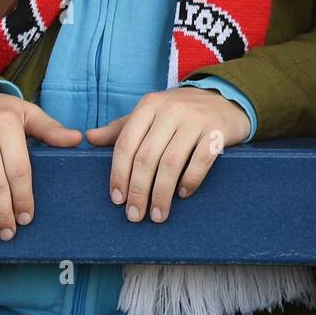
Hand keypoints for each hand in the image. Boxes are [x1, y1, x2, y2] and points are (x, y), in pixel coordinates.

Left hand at [86, 87, 249, 222]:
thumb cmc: (181, 112)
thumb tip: (89, 138)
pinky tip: (183, 194)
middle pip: (147, 157)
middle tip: (135, 216)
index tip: (117, 200)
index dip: (119, 174)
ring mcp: (196, 119)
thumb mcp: (150, 114)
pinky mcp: (217, 130)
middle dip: (138, 191)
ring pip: (171, 163)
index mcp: (150, 105)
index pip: (126, 143)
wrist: (226, 98)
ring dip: (161, 194)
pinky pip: (200, 161)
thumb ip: (122, 128)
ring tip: (158, 215)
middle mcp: (171, 109)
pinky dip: (190, 181)